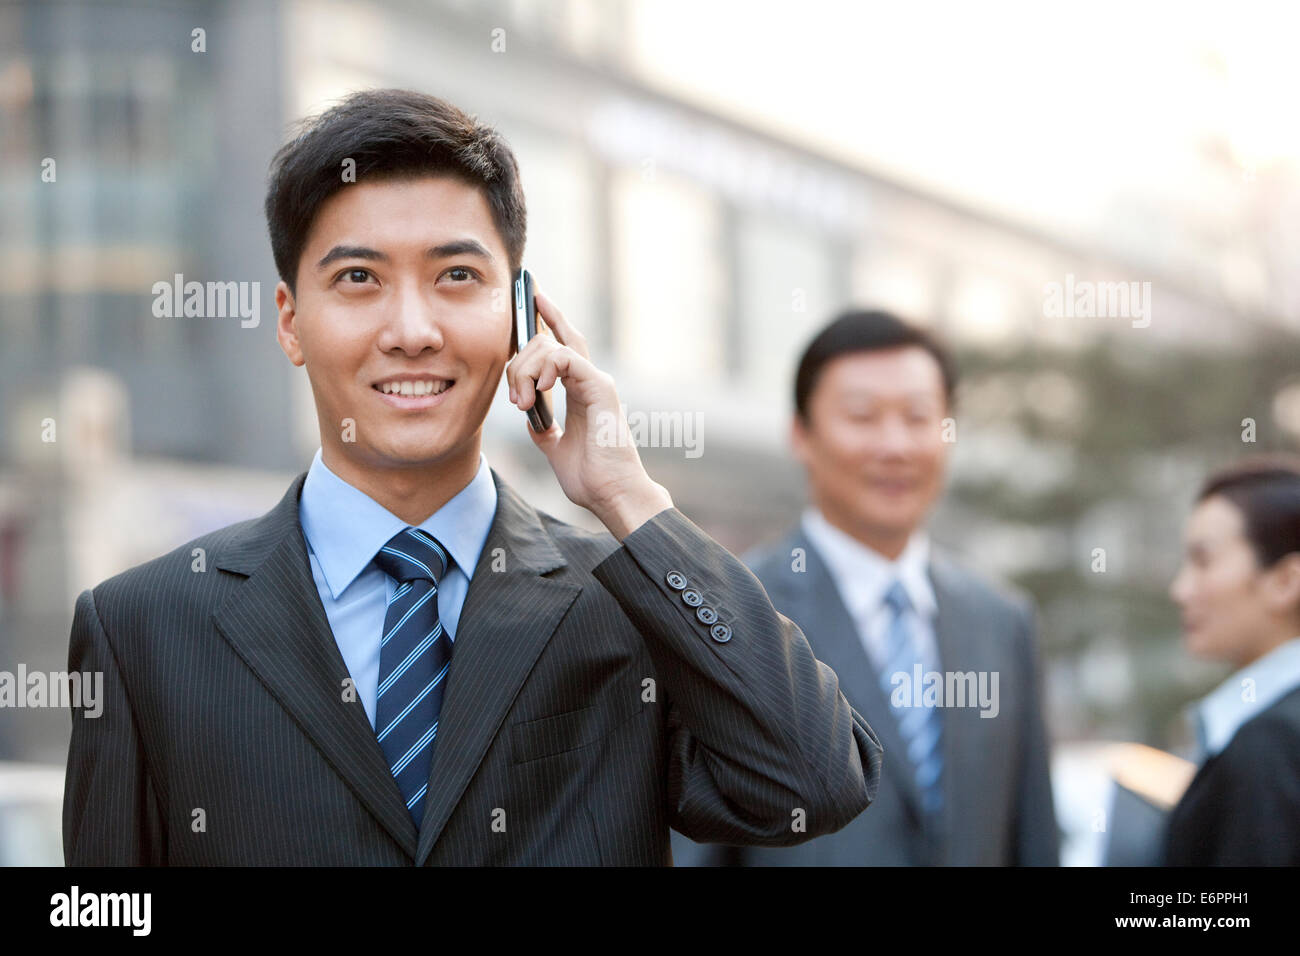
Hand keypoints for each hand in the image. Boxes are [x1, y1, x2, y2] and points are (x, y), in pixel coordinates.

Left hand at [505, 288, 672, 539]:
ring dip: (525, 371)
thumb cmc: (591, 478)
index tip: (531, 296)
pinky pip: (566, 358)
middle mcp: (590, 379)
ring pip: (552, 345)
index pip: (563, 342)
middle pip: (550, 339)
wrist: (612, 495)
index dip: (548, 316)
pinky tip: (538, 391)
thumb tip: (529, 415)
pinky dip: (545, 369)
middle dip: (519, 361)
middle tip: (514, 400)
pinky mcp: (600, 388)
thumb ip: (543, 427)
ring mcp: (596, 381)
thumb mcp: (554, 448)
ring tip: (523, 404)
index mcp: (581, 390)